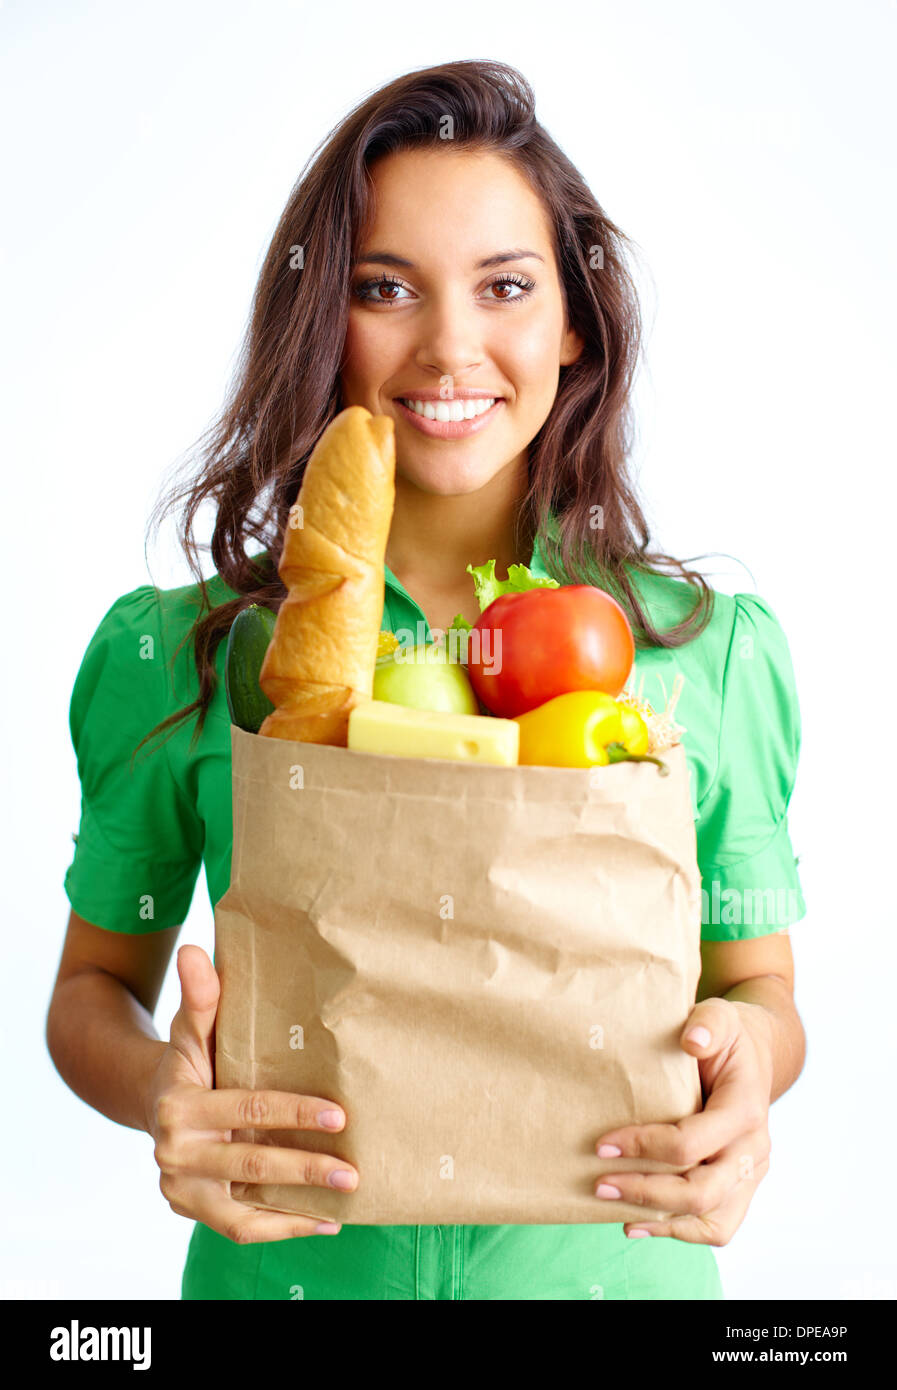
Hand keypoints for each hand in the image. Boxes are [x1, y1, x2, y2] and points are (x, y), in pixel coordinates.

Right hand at [144, 944, 357, 1244]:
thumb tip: (196, 948)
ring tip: (345, 1201)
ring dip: (296, 1207)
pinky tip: (323, 1221)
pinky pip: (238, 1229)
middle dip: (303, 1167)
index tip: (338, 1115)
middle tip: (352, 1169)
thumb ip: (201, 996)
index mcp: (179, 1105)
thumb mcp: (192, 1028)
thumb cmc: (189, 1059)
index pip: (246, 1109)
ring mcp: (181, 1188)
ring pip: (243, 1207)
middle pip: (249, 1162)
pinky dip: (280, 1230)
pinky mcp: (191, 1211)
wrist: (151, 1102)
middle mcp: (176, 1153)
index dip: (293, 1112)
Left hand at [593, 997, 774, 1243]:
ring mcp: (750, 1174)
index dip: (645, 1147)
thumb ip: (709, 1024)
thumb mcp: (721, 1016)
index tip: (603, 1145)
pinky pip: (717, 1226)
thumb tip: (691, 1040)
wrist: (757, 1055)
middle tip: (599, 1185)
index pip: (691, 1142)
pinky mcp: (741, 1188)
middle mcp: (753, 1149)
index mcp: (746, 1109)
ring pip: (711, 1221)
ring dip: (661, 1221)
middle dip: (646, 1192)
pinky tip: (640, 1224)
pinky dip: (680, 1231)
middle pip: (700, 1191)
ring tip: (617, 1214)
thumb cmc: (729, 1037)